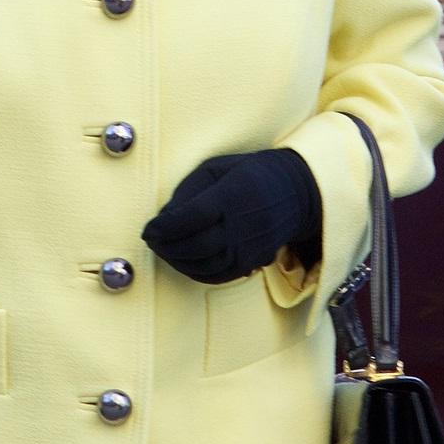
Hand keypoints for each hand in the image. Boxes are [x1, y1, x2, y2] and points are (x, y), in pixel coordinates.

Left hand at [142, 147, 321, 284]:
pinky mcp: (254, 261)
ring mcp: (251, 246)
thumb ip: (189, 191)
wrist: (296, 192)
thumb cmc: (250, 174)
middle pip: (196, 245)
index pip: (191, 217)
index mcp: (234, 194)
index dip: (164, 227)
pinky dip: (196, 273)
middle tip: (152, 240)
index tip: (148, 229)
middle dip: (166, 247)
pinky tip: (184, 261)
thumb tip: (163, 219)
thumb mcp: (218, 168)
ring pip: (205, 265)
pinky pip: (218, 276)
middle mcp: (244, 224)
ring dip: (177, 261)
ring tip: (165, 250)